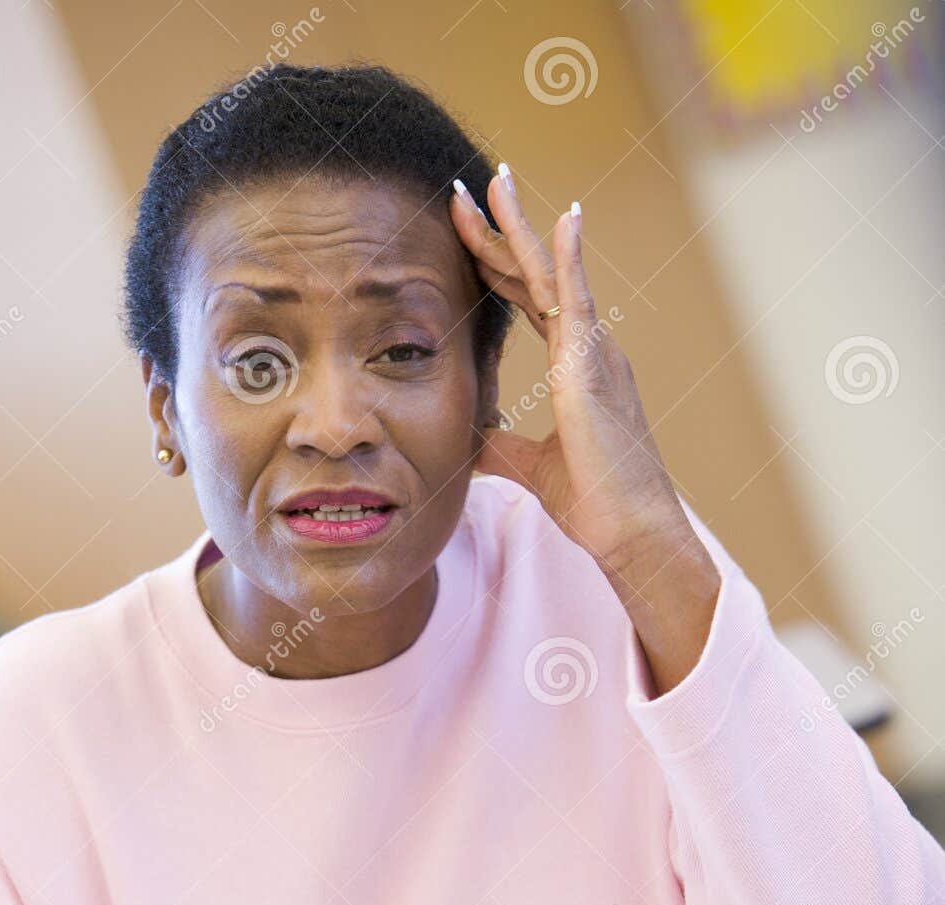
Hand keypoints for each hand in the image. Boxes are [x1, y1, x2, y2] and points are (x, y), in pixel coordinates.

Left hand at [450, 165, 721, 695]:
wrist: (630, 532)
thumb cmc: (595, 503)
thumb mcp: (528, 467)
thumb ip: (499, 445)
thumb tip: (468, 436)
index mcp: (576, 366)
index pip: (528, 299)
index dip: (496, 263)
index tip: (466, 230)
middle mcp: (589, 347)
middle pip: (533, 275)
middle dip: (498, 231)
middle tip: (466, 188)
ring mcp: (594, 351)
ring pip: (549, 274)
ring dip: (520, 226)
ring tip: (495, 180)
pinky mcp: (592, 367)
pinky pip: (578, 300)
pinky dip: (569, 256)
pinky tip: (563, 217)